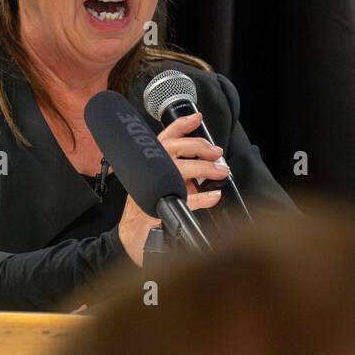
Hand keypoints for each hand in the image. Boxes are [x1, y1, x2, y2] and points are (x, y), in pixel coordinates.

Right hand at [117, 111, 229, 265]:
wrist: (134, 237)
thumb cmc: (150, 208)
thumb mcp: (166, 185)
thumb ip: (182, 172)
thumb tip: (209, 165)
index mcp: (150, 164)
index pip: (164, 139)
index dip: (180, 126)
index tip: (197, 117)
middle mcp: (148, 174)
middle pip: (172, 149)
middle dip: (198, 147)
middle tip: (217, 152)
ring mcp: (149, 190)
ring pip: (178, 170)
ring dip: (204, 169)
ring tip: (221, 171)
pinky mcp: (154, 210)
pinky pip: (183, 201)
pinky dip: (202, 198)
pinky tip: (213, 196)